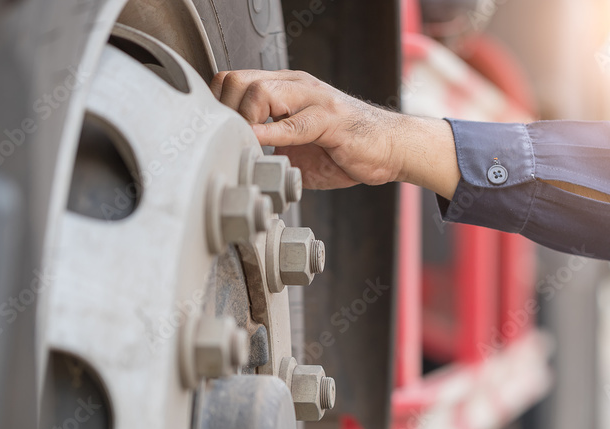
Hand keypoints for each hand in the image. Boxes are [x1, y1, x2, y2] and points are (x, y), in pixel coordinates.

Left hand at [210, 70, 460, 197]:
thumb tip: (238, 166)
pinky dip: (270, 136)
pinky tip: (260, 148)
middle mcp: (296, 85)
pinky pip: (292, 124)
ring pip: (261, 93)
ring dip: (245, 123)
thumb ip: (268, 148)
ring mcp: (313, 99)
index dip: (219, 107)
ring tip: (244, 148)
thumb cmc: (345, 149)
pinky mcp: (330, 119)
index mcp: (284, 88)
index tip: (220, 136)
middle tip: (230, 143)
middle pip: (239, 81)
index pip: (233, 81)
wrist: (390, 149)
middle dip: (226, 114)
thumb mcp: (296, 148)